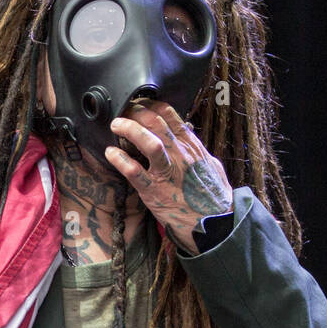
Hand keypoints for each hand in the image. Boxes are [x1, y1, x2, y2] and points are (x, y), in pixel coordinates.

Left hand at [104, 100, 233, 252]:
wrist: (216, 223)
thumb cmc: (214, 197)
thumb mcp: (210, 165)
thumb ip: (197, 149)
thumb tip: (188, 133)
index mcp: (192, 147)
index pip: (170, 116)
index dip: (152, 106)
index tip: (141, 104)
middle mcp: (180, 155)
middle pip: (156, 122)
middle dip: (137, 112)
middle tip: (124, 111)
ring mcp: (168, 173)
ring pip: (148, 142)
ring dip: (129, 129)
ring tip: (116, 125)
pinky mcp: (155, 192)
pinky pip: (134, 171)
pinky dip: (120, 160)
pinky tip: (110, 153)